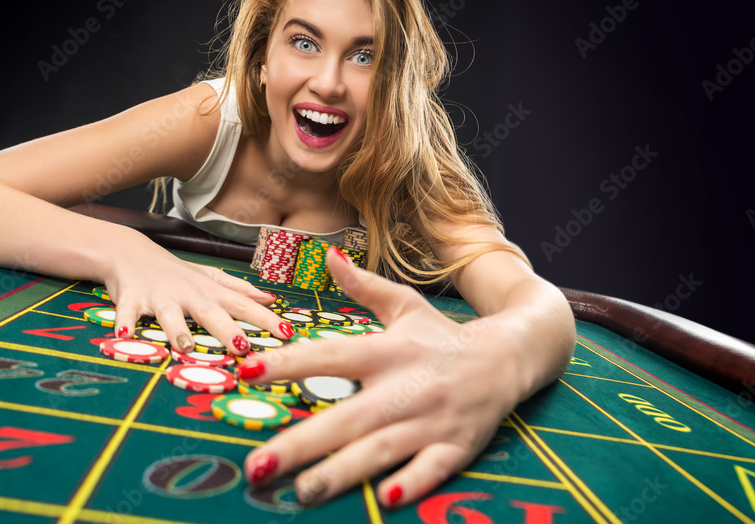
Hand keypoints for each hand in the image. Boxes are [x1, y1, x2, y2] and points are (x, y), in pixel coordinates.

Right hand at [104, 237, 292, 354]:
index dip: (265, 319)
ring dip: (177, 330)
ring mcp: (160, 297)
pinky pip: (127, 313)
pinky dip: (125, 323)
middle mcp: (188, 294)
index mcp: (209, 291)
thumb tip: (270, 298)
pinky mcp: (131, 300)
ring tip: (185, 346)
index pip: (243, 305)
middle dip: (226, 329)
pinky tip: (124, 334)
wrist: (130, 252)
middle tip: (242, 346)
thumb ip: (239, 290)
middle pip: (210, 312)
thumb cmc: (175, 273)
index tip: (287, 333)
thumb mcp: (209, 278)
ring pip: (170, 314)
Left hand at [237, 247, 525, 507]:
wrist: (508, 357)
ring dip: (341, 473)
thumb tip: (329, 255)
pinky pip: (432, 469)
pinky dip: (411, 483)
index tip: (246, 372)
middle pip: (349, 417)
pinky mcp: (457, 446)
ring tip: (301, 493)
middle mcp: (408, 385)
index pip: (332, 355)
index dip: (289, 363)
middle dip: (302, 443)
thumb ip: (363, 285)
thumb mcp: (405, 305)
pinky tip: (384, 500)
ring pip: (382, 449)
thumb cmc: (443, 336)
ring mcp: (433, 419)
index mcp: (389, 350)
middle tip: (258, 466)